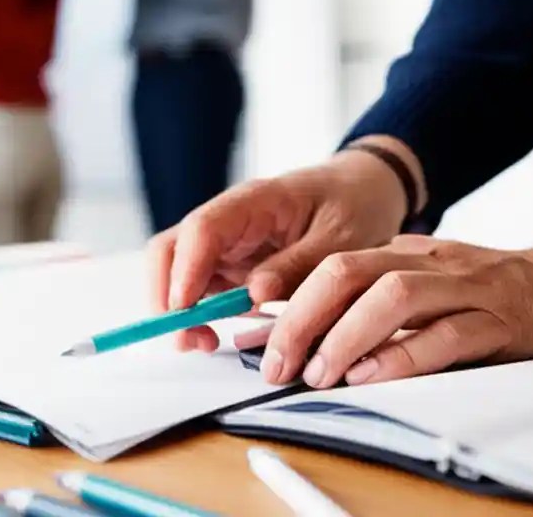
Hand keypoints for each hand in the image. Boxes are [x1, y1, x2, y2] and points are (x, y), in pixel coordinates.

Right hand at [149, 141, 419, 351]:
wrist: (365, 190)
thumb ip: (300, 264)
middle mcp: (229, 220)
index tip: (185, 310)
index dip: (186, 270)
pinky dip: (198, 314)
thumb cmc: (353, 204)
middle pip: (171, 249)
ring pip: (178, 272)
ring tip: (204, 342)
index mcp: (254, 201)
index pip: (202, 229)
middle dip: (167, 295)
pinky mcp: (232, 264)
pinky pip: (200, 288)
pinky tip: (215, 336)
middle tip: (188, 338)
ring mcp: (226, 243)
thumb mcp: (341, 238)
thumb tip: (255, 293)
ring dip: (180, 310)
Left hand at [254, 236, 532, 387]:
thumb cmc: (484, 292)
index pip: (328, 266)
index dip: (285, 301)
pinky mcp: (499, 321)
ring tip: (318, 372)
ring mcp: (464, 288)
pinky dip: (404, 356)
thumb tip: (298, 331)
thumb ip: (368, 298)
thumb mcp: (420, 281)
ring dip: (346, 336)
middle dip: (301, 317)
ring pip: (393, 297)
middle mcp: (426, 263)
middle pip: (348, 272)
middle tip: (276, 360)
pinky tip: (373, 376)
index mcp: (401, 253)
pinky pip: (447, 334)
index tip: (253, 337)